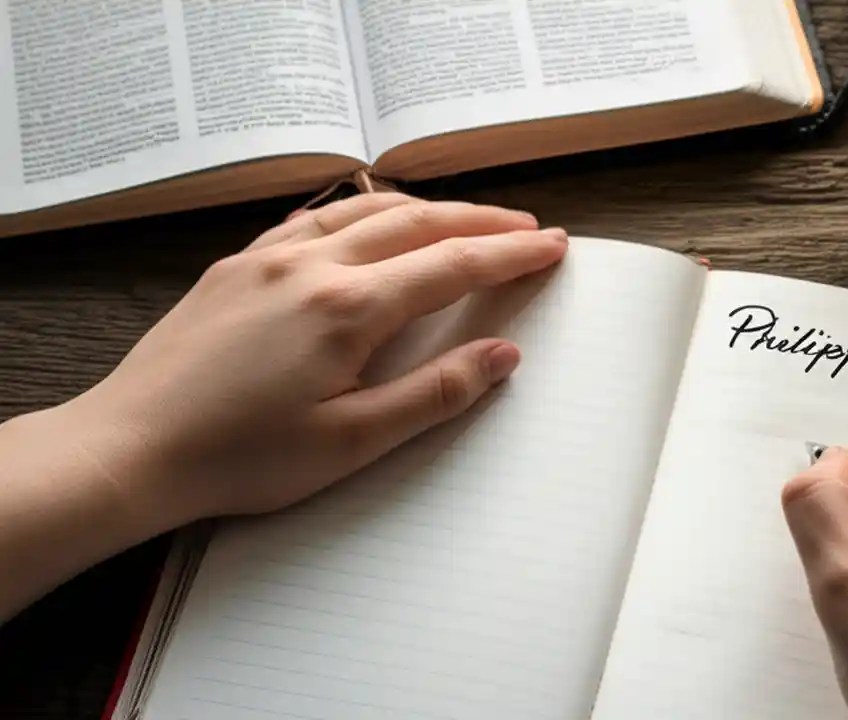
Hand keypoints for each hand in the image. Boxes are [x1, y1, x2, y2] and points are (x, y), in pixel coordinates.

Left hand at [60, 193, 566, 530]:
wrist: (132, 448)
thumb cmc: (240, 456)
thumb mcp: (352, 441)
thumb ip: (434, 393)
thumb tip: (501, 356)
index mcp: (348, 308)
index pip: (452, 265)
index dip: (509, 254)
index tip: (551, 245)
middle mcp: (311, 266)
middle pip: (417, 224)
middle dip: (480, 222)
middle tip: (526, 227)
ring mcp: (268, 258)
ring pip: (366, 211)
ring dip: (426, 209)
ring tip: (466, 218)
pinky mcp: (236, 264)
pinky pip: (315, 218)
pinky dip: (362, 211)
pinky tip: (370, 220)